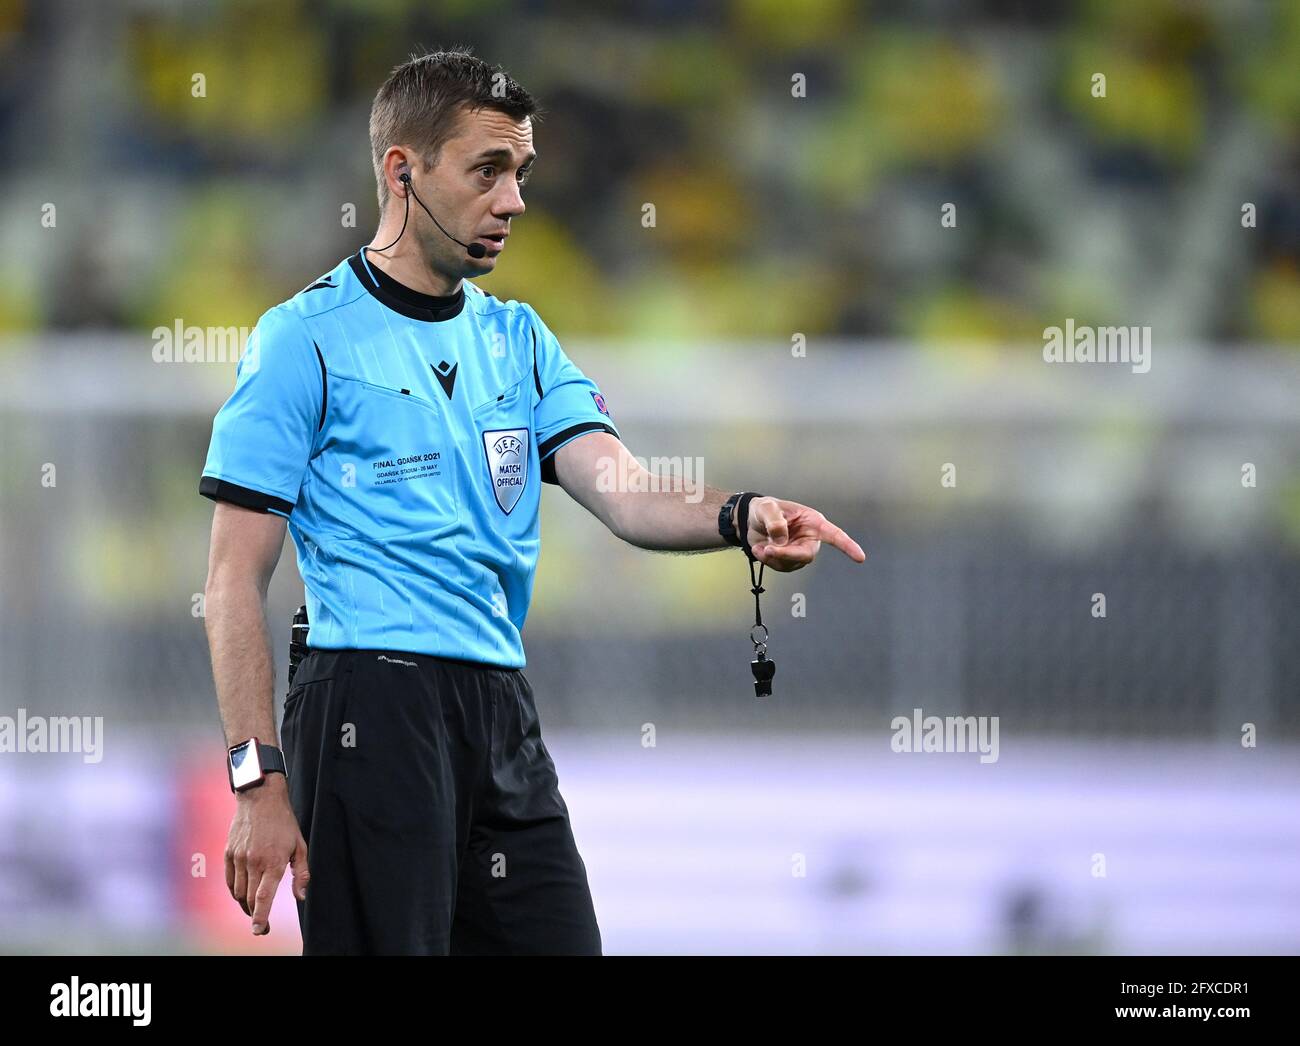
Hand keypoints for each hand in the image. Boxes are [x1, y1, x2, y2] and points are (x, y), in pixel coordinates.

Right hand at [224, 775, 309, 935]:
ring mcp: (238, 858)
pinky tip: (243, 893)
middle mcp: (253, 862)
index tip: (260, 931)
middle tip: (263, 925)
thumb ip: (301, 873)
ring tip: (255, 908)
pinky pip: (229, 881)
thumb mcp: (300, 846)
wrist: (260, 798)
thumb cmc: (284, 823)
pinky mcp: (228, 853)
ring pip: (238, 892)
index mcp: (273, 861)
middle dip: (255, 916)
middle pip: (249, 899)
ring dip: (245, 905)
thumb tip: (301, 897)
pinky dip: (235, 891)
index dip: (261, 917)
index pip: (264, 897)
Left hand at [741, 497, 865, 571]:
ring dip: (774, 558)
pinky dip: (768, 561)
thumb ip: (775, 522)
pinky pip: (781, 567)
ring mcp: (799, 551)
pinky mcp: (788, 561)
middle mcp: (810, 538)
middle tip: (768, 550)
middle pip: (806, 555)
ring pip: (792, 564)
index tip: (860, 558)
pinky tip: (760, 550)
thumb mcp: (766, 509)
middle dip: (787, 555)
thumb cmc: (764, 509)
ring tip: (761, 546)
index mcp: (813, 522)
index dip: (848, 546)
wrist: (751, 521)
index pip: (834, 535)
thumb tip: (782, 541)